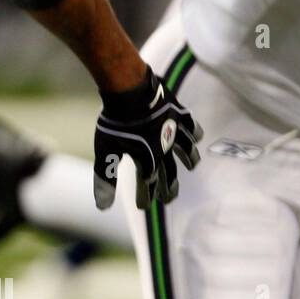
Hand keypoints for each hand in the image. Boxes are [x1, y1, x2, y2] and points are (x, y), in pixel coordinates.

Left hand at [93, 69, 201, 210]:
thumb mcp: (106, 152)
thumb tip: (103, 206)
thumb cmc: (116, 123)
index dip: (146, 196)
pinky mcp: (178, 114)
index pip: (149, 184)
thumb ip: (106, 179)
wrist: (130, 92)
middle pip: (170, 171)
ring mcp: (173, 130)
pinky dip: (194, 132)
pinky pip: (190, 126)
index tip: (142, 206)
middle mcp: (165, 148)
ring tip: (191, 166)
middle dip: (169, 187)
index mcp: (148, 159)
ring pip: (186, 149)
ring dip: (188, 158)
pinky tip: (196, 136)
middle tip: (169, 198)